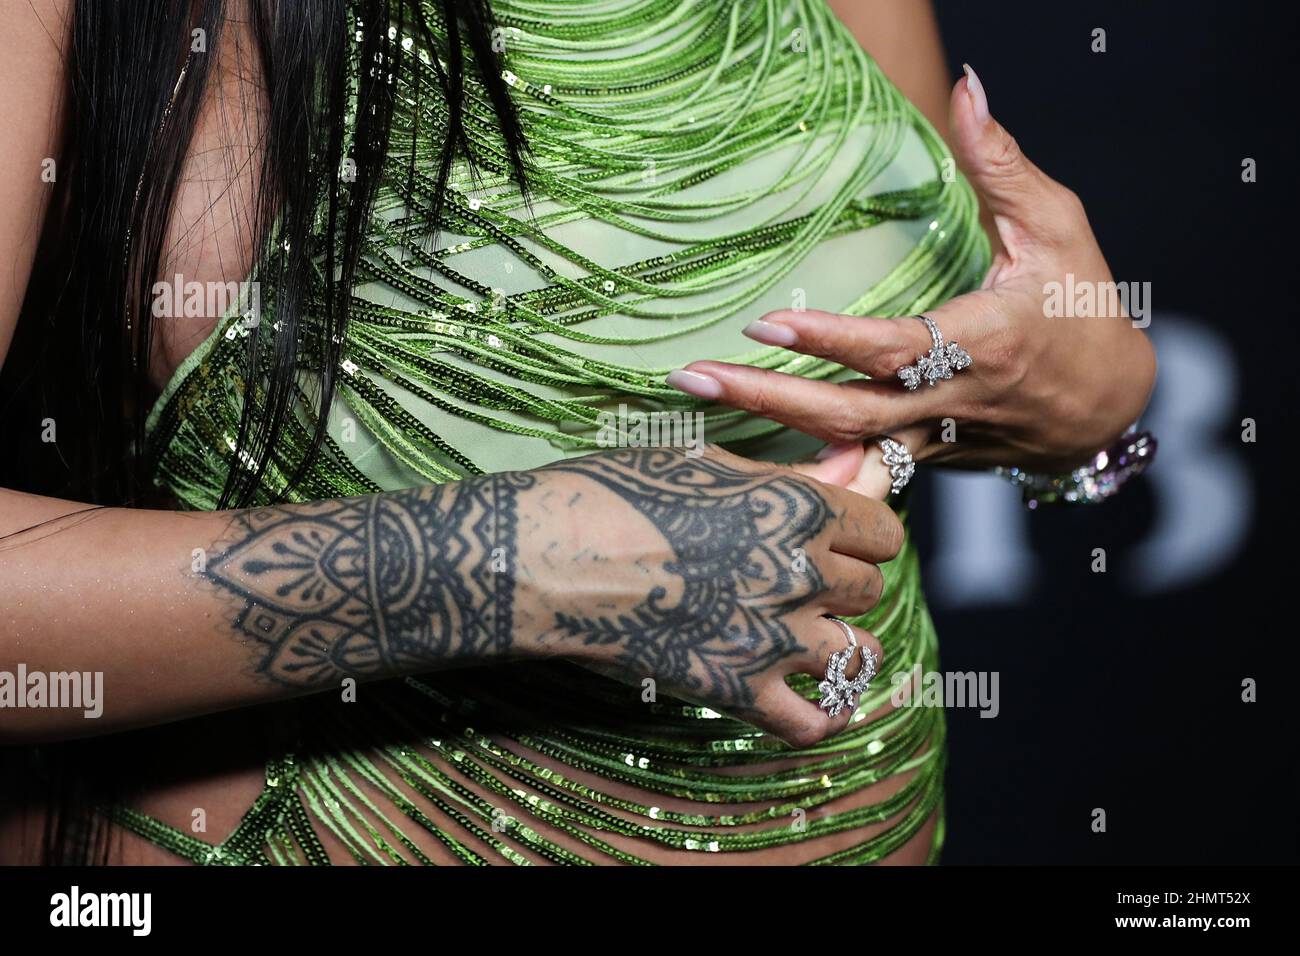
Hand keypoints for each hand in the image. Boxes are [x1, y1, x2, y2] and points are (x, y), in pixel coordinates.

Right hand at [513, 444, 900, 747]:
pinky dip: (821, 715)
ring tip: (807, 638)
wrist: (547, 556)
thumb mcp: (710, 464)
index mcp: (796, 509)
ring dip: (840, 646)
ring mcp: (772, 637)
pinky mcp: (737, 688)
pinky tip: (808, 700)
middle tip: (798, 583)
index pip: (882, 532)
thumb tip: (860, 460)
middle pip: (870, 590)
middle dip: (842, 585)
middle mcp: (798, 573)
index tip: (836, 538)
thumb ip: (794, 475)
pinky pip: (814, 721)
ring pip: (860, 653)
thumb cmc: (617, 492)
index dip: (861, 534)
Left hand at [666, 65, 1156, 474]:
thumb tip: (968, 88)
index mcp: (986, 341)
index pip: (895, 348)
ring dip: (771, 430)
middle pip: (849, 411)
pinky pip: (859, 466)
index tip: (766, 324)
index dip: (830, 341)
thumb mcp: (1057, 229)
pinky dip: (805, 464)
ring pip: (847, 447)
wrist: (1107, 409)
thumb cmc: (1083, 311)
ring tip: (700, 402)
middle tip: (693, 376)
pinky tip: (745, 460)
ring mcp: (935, 436)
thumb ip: (1002, 164)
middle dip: (768, 397)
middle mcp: (953, 399)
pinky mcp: (924, 454)